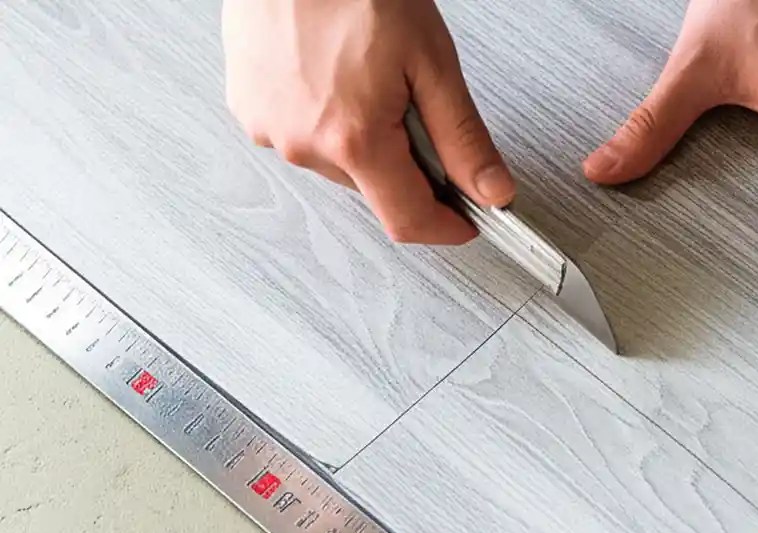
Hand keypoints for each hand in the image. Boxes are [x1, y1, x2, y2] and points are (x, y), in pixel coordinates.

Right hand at [222, 0, 514, 244]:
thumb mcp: (432, 63)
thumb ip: (463, 138)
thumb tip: (492, 191)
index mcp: (352, 139)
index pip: (406, 220)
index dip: (445, 226)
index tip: (466, 221)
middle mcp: (302, 144)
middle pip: (374, 187)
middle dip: (405, 162)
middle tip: (413, 103)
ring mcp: (269, 127)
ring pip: (338, 161)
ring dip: (362, 138)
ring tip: (366, 76)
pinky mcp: (248, 108)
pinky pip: (301, 134)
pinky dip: (326, 117)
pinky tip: (334, 75)